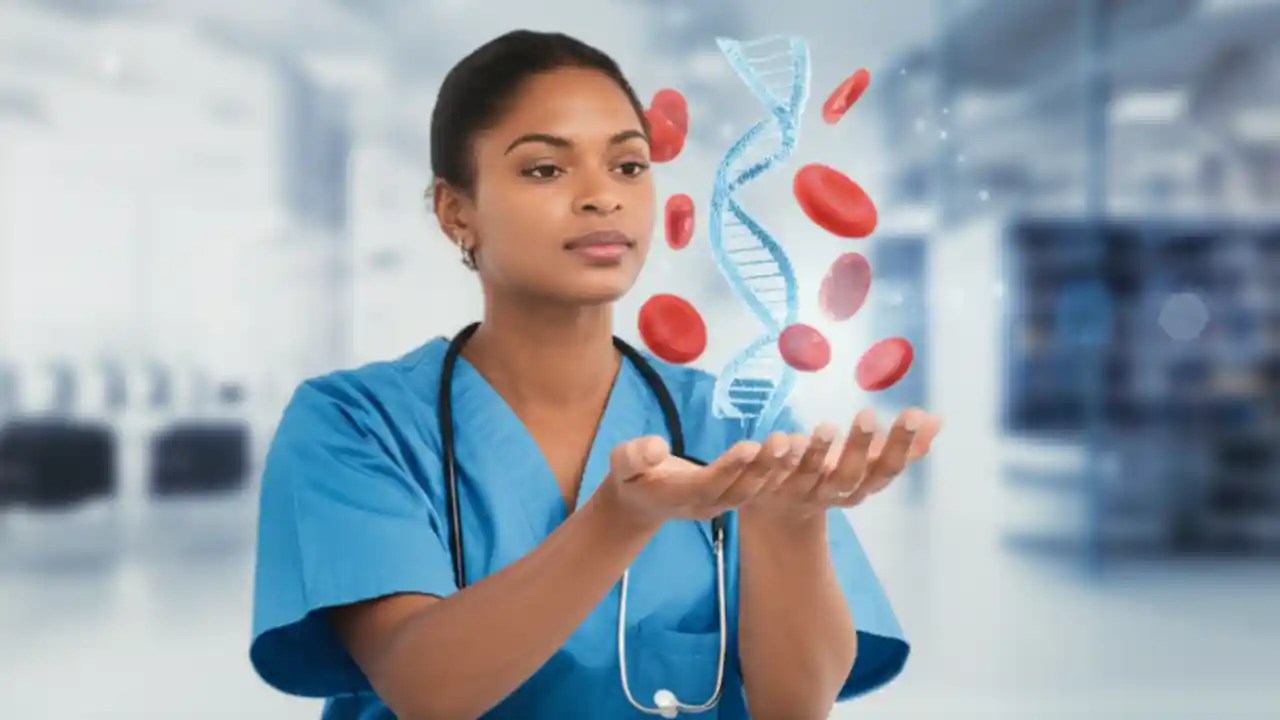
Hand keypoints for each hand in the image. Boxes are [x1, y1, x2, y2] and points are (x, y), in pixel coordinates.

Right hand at [599, 434, 799, 529]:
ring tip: (797, 445)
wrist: (641, 501)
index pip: (708, 484)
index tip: (749, 446)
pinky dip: (778, 473)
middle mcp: (705, 505)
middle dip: (762, 469)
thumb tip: (655, 448)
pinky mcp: (731, 497)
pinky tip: (798, 452)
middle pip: (738, 490)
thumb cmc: (630, 475)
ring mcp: (720, 505)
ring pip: (753, 491)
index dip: (728, 468)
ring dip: (776, 471)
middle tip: (785, 443)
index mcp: (678, 496)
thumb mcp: (622, 462)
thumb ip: (634, 456)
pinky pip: (758, 488)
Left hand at [745, 407, 942, 521]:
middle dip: (860, 447)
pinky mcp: (760, 489)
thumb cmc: (828, 478)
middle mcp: (829, 494)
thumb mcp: (865, 464)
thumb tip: (936, 420)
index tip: (913, 414)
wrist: (776, 514)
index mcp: (858, 487)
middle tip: (869, 415)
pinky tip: (774, 438)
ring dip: (817, 453)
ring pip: (808, 476)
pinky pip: (764, 474)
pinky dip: (767, 457)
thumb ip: (899, 447)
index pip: (884, 470)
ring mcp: (794, 493)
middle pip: (848, 476)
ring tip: (826, 426)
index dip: (900, 446)